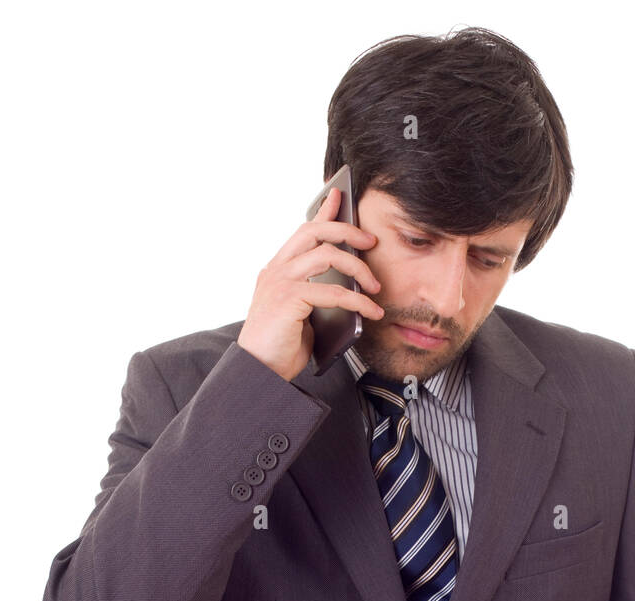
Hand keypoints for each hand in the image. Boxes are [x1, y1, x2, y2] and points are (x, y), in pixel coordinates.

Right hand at [237, 185, 384, 380]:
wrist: (258, 372)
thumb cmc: (279, 348)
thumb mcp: (301, 314)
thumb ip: (315, 295)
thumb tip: (347, 289)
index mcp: (278, 270)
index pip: (304, 231)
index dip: (323, 210)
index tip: (340, 195)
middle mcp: (276, 270)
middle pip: (315, 232)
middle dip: (347, 231)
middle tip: (371, 242)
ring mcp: (280, 282)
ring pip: (327, 256)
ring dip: (358, 269)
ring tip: (376, 287)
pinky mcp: (289, 299)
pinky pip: (333, 292)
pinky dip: (357, 302)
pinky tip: (371, 311)